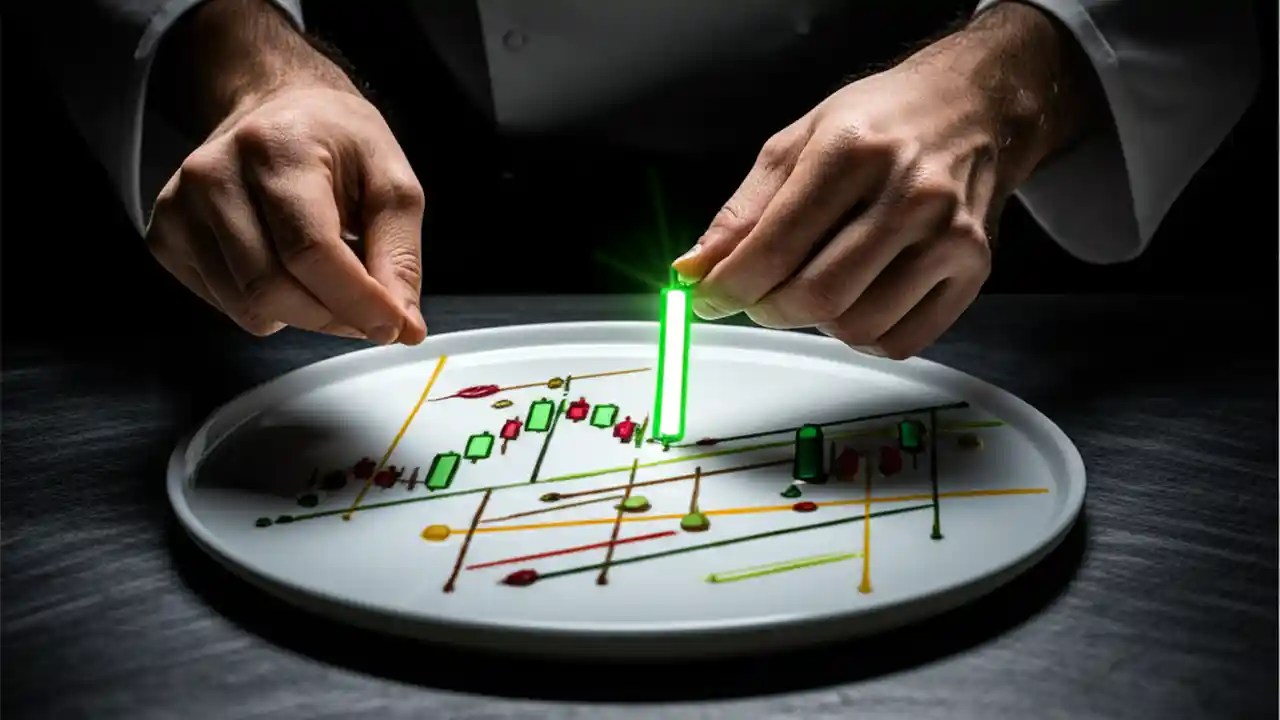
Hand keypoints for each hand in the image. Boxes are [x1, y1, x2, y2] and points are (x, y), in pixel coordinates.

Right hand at [145, 0, 425, 343]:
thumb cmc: (338, 145)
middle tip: (369, 312)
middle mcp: (213, 175)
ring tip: (329, 279)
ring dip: (305, 315)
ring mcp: (179, 208)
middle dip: (333, 317)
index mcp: (275, 149)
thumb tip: (404, 329)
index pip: (309, 250)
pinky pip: (228, 306)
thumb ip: (399, 256)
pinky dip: (270, 306)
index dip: (356, 300)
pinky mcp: (165, 236)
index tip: (394, 327)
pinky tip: (286, 267)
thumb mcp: (391, 184)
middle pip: (274, 288)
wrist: (276, 108)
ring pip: (250, 308)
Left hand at [673, 2, 1093, 358]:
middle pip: (816, 296)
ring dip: (815, 323)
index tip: (707, 296)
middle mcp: (909, 193)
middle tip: (758, 295)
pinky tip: (856, 299)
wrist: (974, 107)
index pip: (775, 248)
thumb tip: (693, 271)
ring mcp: (949, 236)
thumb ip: (742, 212)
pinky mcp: (974, 270)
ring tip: (814, 285)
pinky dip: (861, 336)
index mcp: (853, 150)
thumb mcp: (797, 142)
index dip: (728, 286)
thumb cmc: (878, 122)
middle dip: (767, 309)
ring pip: (855, 326)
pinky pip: (898, 341)